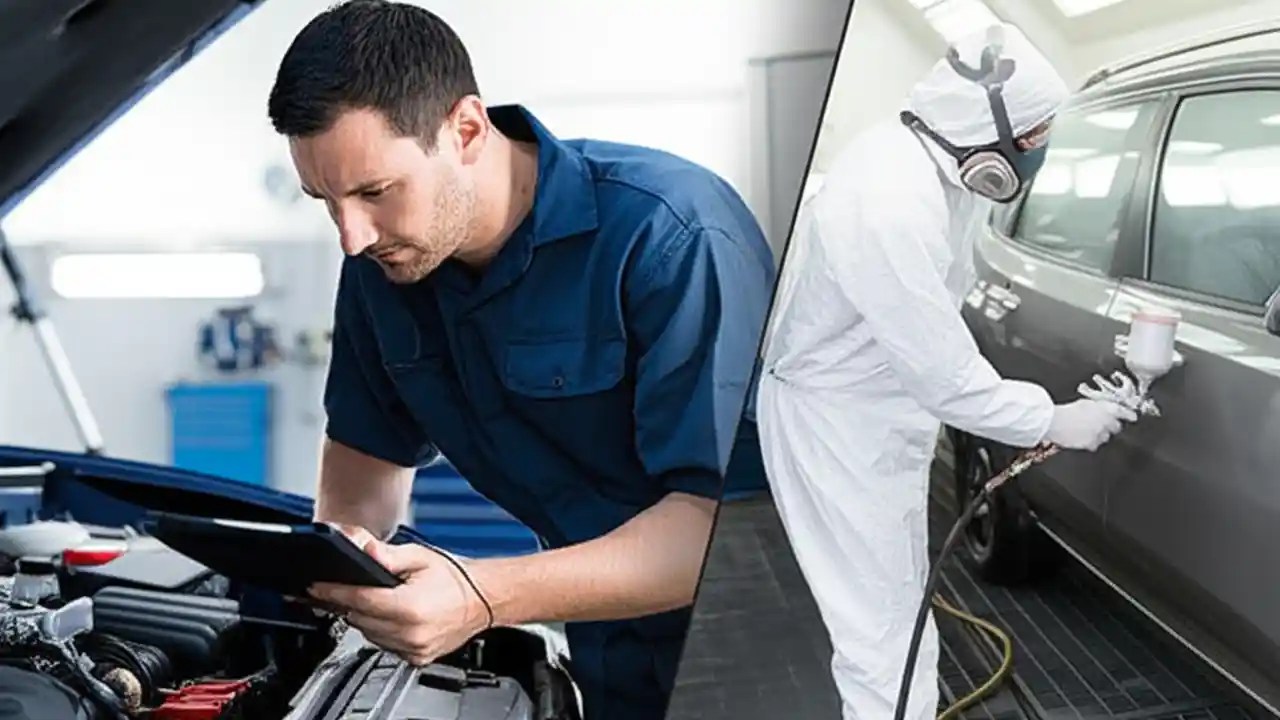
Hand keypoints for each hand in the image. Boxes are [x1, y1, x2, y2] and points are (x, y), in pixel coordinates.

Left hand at [308, 535, 490, 665]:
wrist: (484, 598)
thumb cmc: (456, 577)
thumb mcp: (420, 557)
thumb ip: (387, 555)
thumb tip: (362, 549)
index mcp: (410, 607)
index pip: (358, 600)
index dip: (333, 592)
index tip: (315, 587)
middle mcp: (411, 633)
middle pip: (360, 619)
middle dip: (349, 602)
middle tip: (343, 588)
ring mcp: (414, 649)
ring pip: (369, 635)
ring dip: (364, 618)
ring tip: (372, 600)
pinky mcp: (417, 658)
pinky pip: (385, 646)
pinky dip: (380, 632)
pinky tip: (389, 616)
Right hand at [1044, 398, 1137, 450]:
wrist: (1055, 422)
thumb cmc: (1066, 410)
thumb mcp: (1084, 403)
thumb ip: (1097, 407)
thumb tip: (1101, 410)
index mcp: (1106, 408)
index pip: (1123, 412)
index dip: (1129, 415)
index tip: (1132, 417)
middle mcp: (1106, 422)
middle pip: (1116, 427)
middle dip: (1111, 426)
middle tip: (1101, 425)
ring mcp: (1100, 434)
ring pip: (1105, 437)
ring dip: (1099, 434)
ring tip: (1086, 431)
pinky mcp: (1092, 444)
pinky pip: (1095, 445)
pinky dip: (1090, 442)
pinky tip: (1080, 437)